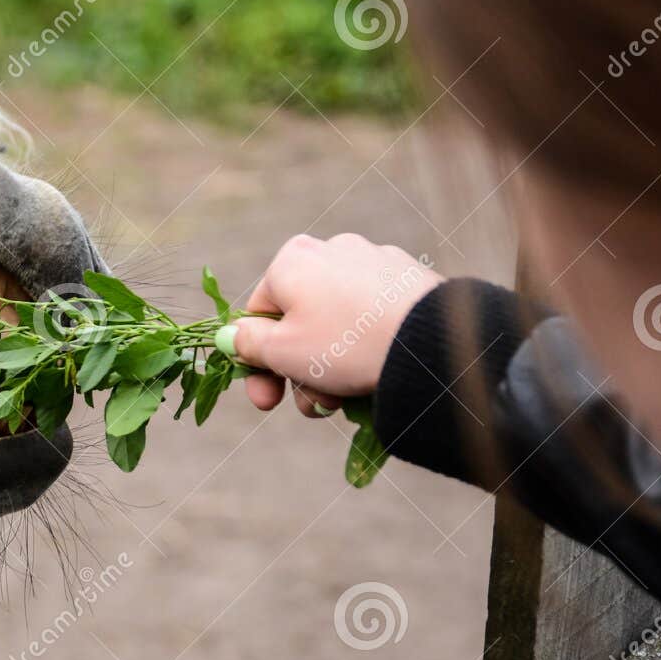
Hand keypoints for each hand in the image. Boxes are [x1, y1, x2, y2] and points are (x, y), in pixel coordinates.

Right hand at [233, 233, 442, 416]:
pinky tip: (372, 376)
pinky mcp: (407, 281)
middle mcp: (331, 251)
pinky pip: (369, 319)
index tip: (267, 401)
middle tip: (312, 408)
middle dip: (298, 372)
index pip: (258, 315)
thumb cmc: (343, 344)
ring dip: (330, 369)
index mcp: (292, 260)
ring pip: (335, 325)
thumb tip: (232, 336)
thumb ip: (247, 343)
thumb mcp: (280, 352)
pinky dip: (364, 349)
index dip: (256, 363)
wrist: (428, 344)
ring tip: (344, 399)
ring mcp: (373, 262)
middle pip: (299, 323)